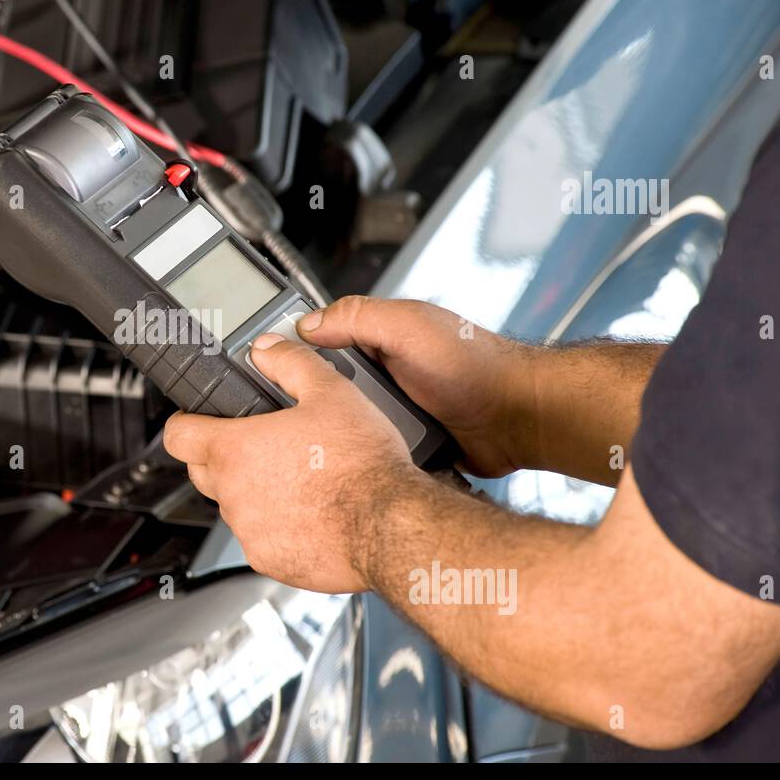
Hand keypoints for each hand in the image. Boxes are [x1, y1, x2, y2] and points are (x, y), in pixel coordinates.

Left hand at [163, 333, 423, 593]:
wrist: (392, 526)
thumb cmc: (363, 466)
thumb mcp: (331, 392)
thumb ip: (290, 363)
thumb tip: (267, 349)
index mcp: (234, 450)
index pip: (178, 435)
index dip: (186, 422)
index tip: (199, 420)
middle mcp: (233, 495)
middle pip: (203, 471)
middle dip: (223, 456)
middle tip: (261, 444)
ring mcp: (249, 532)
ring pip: (234, 506)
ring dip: (253, 492)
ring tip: (297, 479)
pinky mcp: (270, 560)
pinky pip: (260, 538)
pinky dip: (276, 526)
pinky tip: (309, 512)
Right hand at [296, 297, 538, 477]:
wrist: (515, 420)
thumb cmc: (476, 366)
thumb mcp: (409, 326)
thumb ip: (357, 317)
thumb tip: (307, 323)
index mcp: (378, 337)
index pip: (319, 341)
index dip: (292, 353)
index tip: (264, 367)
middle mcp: (381, 373)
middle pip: (324, 388)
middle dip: (312, 401)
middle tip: (294, 415)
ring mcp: (390, 411)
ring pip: (342, 424)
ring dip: (337, 433)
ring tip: (319, 445)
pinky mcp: (401, 444)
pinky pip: (367, 450)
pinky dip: (361, 454)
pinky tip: (350, 462)